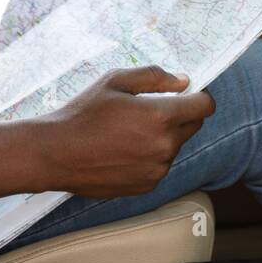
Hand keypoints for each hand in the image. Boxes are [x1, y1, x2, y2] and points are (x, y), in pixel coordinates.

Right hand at [37, 66, 215, 197]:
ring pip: (175, 146)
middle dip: (180, 114)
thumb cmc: (83, 113)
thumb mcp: (115, 80)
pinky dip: (150, 155)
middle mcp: (165, 146)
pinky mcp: (147, 185)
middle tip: (150, 108)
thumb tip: (183, 81)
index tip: (187, 93)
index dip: (199, 96)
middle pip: (193, 126)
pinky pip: (160, 164)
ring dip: (163, 136)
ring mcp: (157, 169)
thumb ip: (155, 77)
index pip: (204, 106)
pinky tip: (123, 148)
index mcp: (161, 117)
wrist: (57, 153)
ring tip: (128, 130)